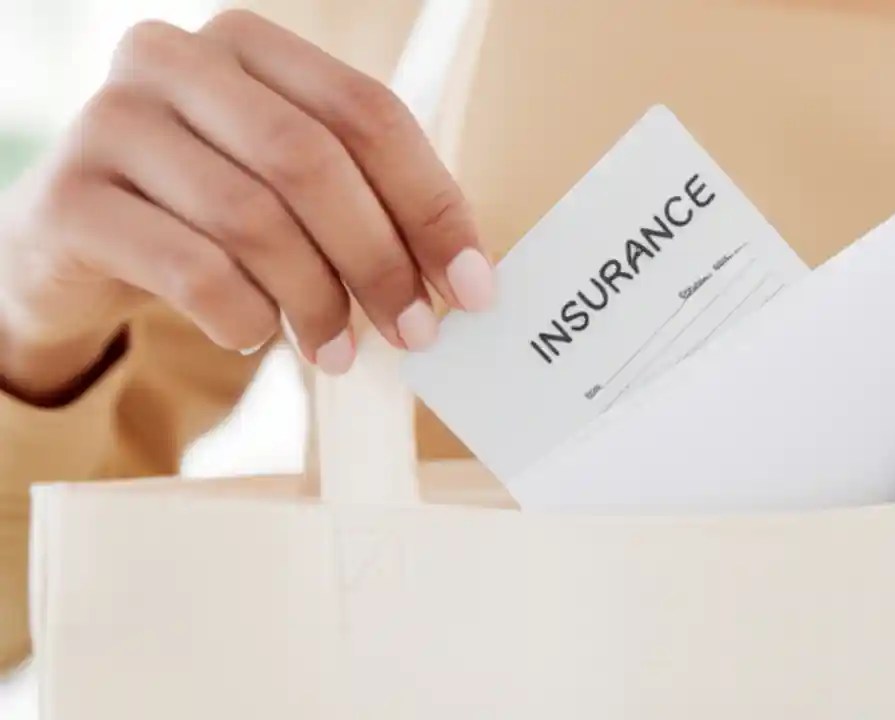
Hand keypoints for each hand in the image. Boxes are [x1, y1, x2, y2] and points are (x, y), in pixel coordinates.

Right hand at [0, 10, 492, 396]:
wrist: (72, 248)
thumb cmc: (205, 216)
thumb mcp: (288, 193)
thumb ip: (368, 207)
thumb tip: (465, 279)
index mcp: (248, 45)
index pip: (367, 113)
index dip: (431, 204)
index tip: (473, 286)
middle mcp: (173, 60)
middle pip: (311, 160)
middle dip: (379, 259)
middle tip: (414, 331)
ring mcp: (110, 121)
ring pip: (252, 218)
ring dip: (316, 301)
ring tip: (338, 349)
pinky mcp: (69, 199)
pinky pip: (190, 270)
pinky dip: (244, 317)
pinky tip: (255, 335)